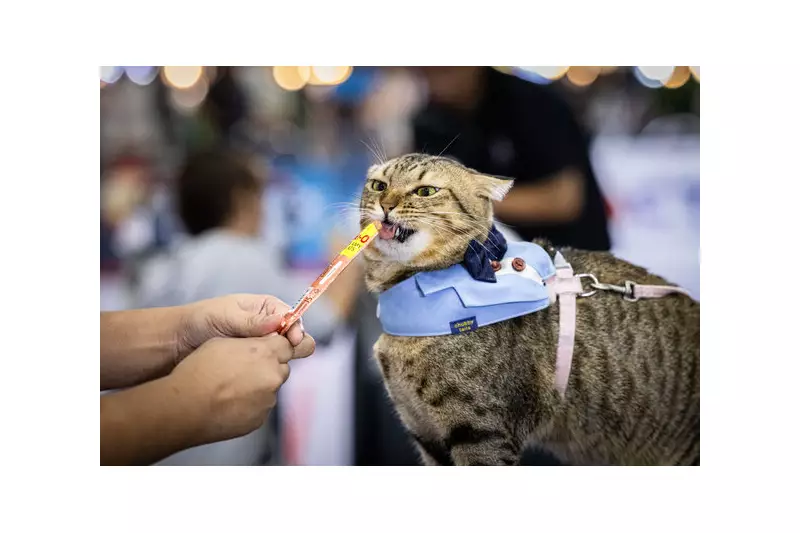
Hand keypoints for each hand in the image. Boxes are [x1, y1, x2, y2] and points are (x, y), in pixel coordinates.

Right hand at [169, 334, 314, 444]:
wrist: (186, 407)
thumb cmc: (199, 372)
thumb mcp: (223, 342)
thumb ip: (249, 343)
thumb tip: (260, 346)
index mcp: (265, 353)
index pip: (286, 345)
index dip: (275, 347)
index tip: (266, 350)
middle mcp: (273, 376)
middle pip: (281, 368)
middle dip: (268, 368)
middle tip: (243, 371)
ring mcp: (268, 400)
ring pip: (271, 389)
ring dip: (259, 388)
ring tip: (232, 389)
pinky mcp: (260, 419)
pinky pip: (261, 408)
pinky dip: (251, 405)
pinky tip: (230, 403)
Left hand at [176, 294, 307, 362]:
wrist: (178, 343)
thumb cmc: (200, 321)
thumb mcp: (226, 316)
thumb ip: (252, 321)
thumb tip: (279, 320)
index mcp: (265, 308)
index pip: (291, 316)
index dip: (296, 327)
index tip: (293, 339)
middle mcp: (268, 326)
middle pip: (293, 336)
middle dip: (293, 344)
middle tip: (289, 353)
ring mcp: (262, 346)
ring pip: (283, 354)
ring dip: (279, 359)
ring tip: (268, 364)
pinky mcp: (255, 364)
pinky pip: (269, 368)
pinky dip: (267, 371)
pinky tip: (260, 375)